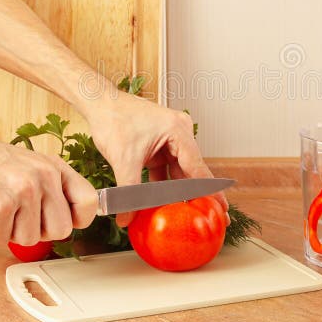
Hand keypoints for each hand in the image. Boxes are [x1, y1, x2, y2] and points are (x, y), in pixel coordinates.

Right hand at [0, 126, 97, 245]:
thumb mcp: (33, 166)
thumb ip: (53, 188)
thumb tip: (70, 221)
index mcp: (56, 168)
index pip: (89, 202)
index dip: (78, 219)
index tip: (61, 221)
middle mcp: (44, 177)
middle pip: (60, 230)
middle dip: (38, 232)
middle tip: (20, 220)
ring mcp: (23, 191)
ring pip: (30, 239)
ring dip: (11, 233)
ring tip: (0, 214)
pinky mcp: (0, 205)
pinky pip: (2, 239)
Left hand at [86, 91, 228, 226]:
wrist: (100, 103)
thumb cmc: (114, 119)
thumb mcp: (123, 160)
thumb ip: (128, 192)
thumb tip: (127, 219)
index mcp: (178, 131)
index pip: (198, 167)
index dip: (210, 191)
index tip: (222, 208)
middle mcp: (179, 132)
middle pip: (191, 169)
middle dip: (196, 193)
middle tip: (209, 216)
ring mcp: (170, 138)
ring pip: (179, 170)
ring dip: (178, 190)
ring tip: (187, 213)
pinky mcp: (159, 144)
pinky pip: (167, 167)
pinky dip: (164, 184)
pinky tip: (163, 201)